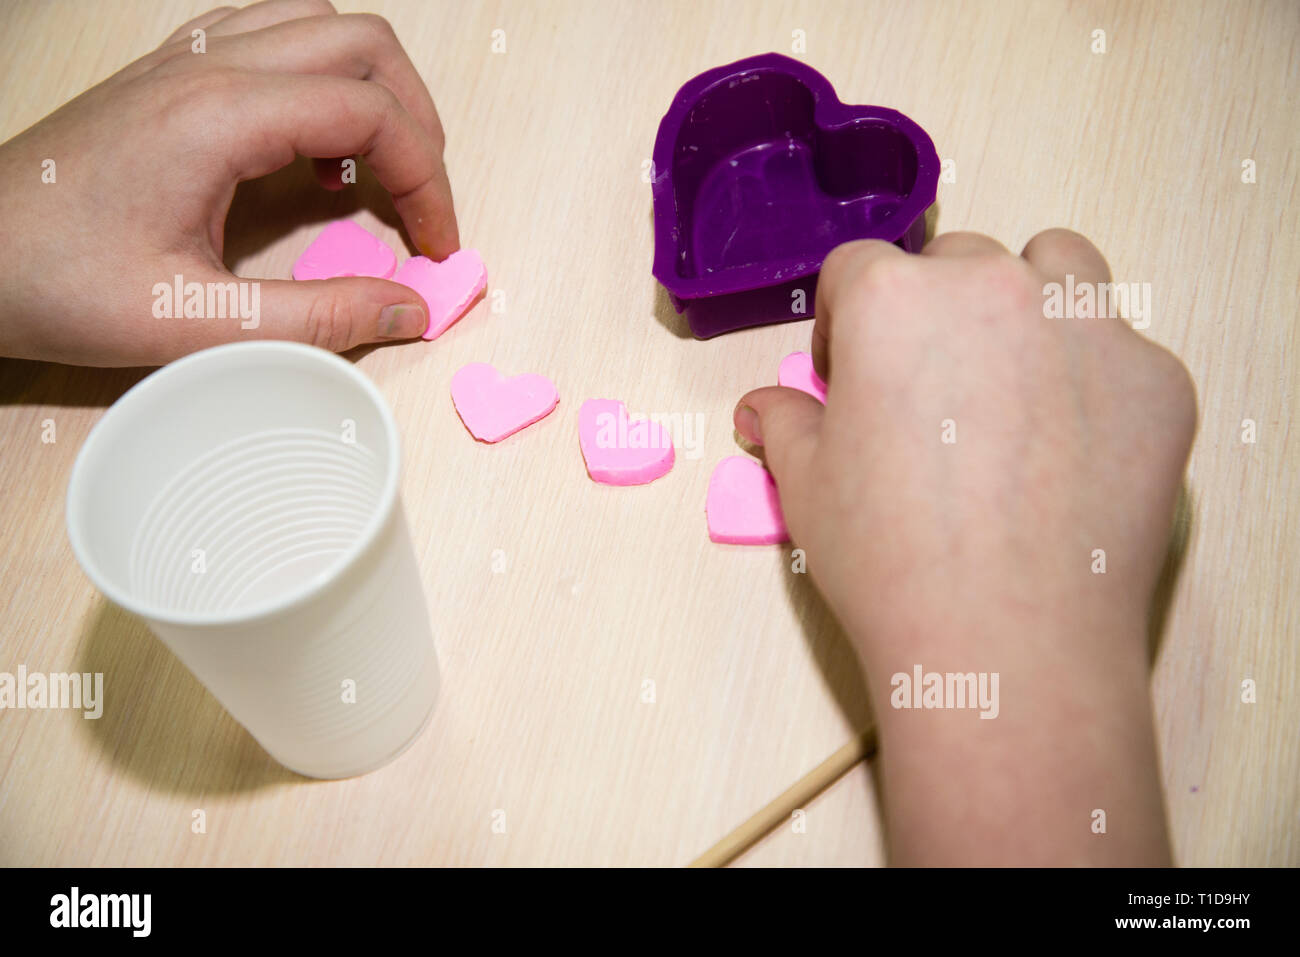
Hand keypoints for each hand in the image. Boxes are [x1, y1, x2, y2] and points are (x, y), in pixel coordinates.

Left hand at [0, 0, 456, 365]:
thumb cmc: (57, 283)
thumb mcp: (196, 325)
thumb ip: (317, 318)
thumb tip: (410, 309)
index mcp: (219, 116)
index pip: (371, 112)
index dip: (427, 180)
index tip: (435, 246)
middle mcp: (207, 67)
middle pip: (364, 44)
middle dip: (418, 122)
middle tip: (424, 203)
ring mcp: (185, 60)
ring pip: (321, 23)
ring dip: (373, 88)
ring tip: (380, 170)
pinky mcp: (169, 74)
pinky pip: (272, 35)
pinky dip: (320, 79)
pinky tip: (311, 151)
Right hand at [736, 230, 1195, 863]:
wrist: (1006, 643)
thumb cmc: (887, 560)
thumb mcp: (806, 487)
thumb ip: (783, 423)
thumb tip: (760, 407)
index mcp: (894, 300)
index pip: (857, 268)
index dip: (842, 323)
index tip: (849, 375)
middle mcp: (994, 288)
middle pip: (956, 264)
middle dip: (933, 313)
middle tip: (930, 393)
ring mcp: (1089, 327)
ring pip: (1056, 268)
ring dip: (1028, 302)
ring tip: (1011, 384)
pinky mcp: (1157, 379)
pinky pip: (1119, 350)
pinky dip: (1092, 381)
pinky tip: (1071, 455)